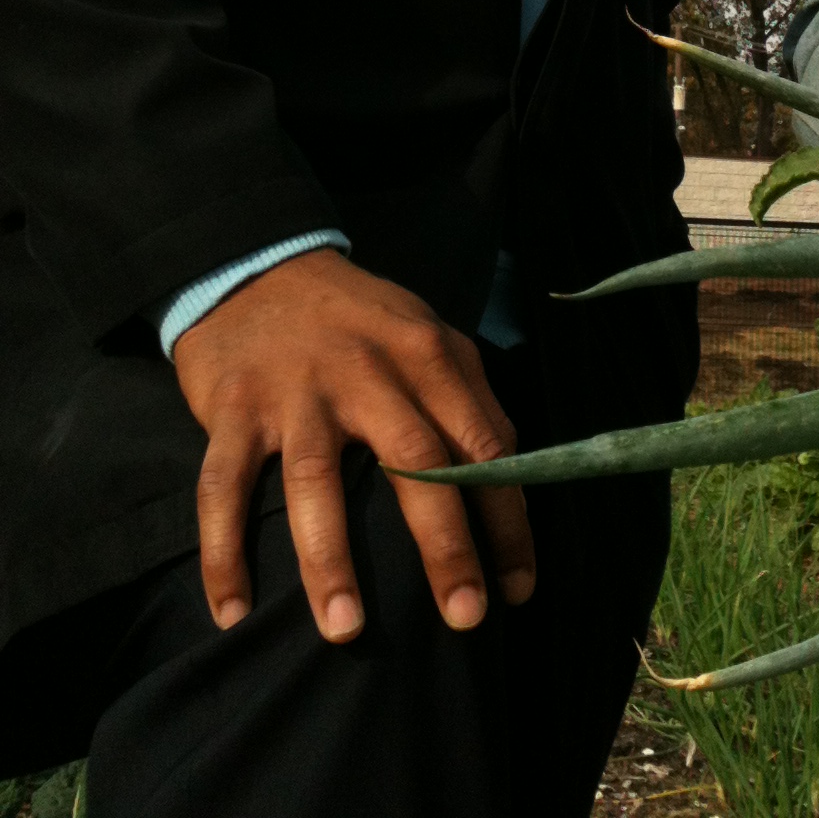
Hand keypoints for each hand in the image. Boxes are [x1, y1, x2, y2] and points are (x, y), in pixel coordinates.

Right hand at [173, 248, 534, 642]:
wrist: (260, 266)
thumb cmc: (358, 318)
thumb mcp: (425, 333)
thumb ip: (465, 396)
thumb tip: (510, 476)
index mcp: (428, 355)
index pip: (484, 445)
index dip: (506, 520)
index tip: (518, 587)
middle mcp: (368, 371)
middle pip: (416, 465)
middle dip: (445, 547)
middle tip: (465, 618)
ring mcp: (297, 390)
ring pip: (316, 482)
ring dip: (331, 562)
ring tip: (347, 631)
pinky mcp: (234, 407)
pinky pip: (222, 487)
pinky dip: (223, 553)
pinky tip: (233, 612)